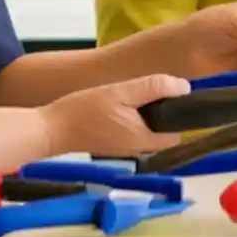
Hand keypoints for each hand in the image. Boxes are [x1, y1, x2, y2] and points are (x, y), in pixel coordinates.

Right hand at [38, 74, 189, 156]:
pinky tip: (121, 104)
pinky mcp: (113, 144)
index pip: (177, 132)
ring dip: (148, 114)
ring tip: (135, 95)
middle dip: (163, 113)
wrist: (50, 129)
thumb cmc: (85, 110)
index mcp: (144, 139)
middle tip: (151, 91)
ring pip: (149, 131)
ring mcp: (125, 149)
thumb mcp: (121, 92)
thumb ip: (153, 88)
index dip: (179, 114)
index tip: (172, 95)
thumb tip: (185, 87)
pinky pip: (134, 131)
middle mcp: (138, 149)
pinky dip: (134, 118)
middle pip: (164, 132)